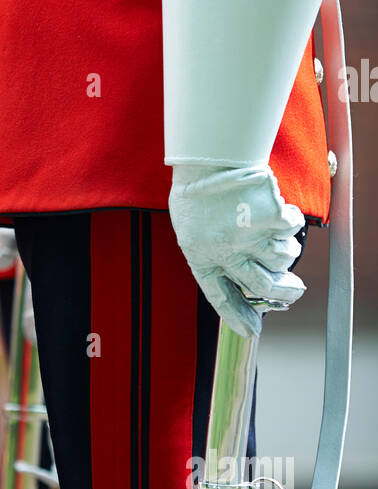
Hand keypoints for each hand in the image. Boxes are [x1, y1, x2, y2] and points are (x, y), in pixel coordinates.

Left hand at [168, 164, 305, 337]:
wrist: (208, 156)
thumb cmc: (198, 188)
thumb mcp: (193, 226)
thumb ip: (213, 250)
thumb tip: (244, 273)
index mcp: (201, 257)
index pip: (220, 296)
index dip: (236, 316)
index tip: (251, 332)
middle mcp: (227, 254)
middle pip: (263, 287)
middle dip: (285, 294)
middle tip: (295, 291)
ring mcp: (249, 238)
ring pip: (282, 259)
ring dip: (287, 251)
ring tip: (278, 234)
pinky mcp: (269, 220)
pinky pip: (291, 230)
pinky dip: (290, 220)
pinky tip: (278, 207)